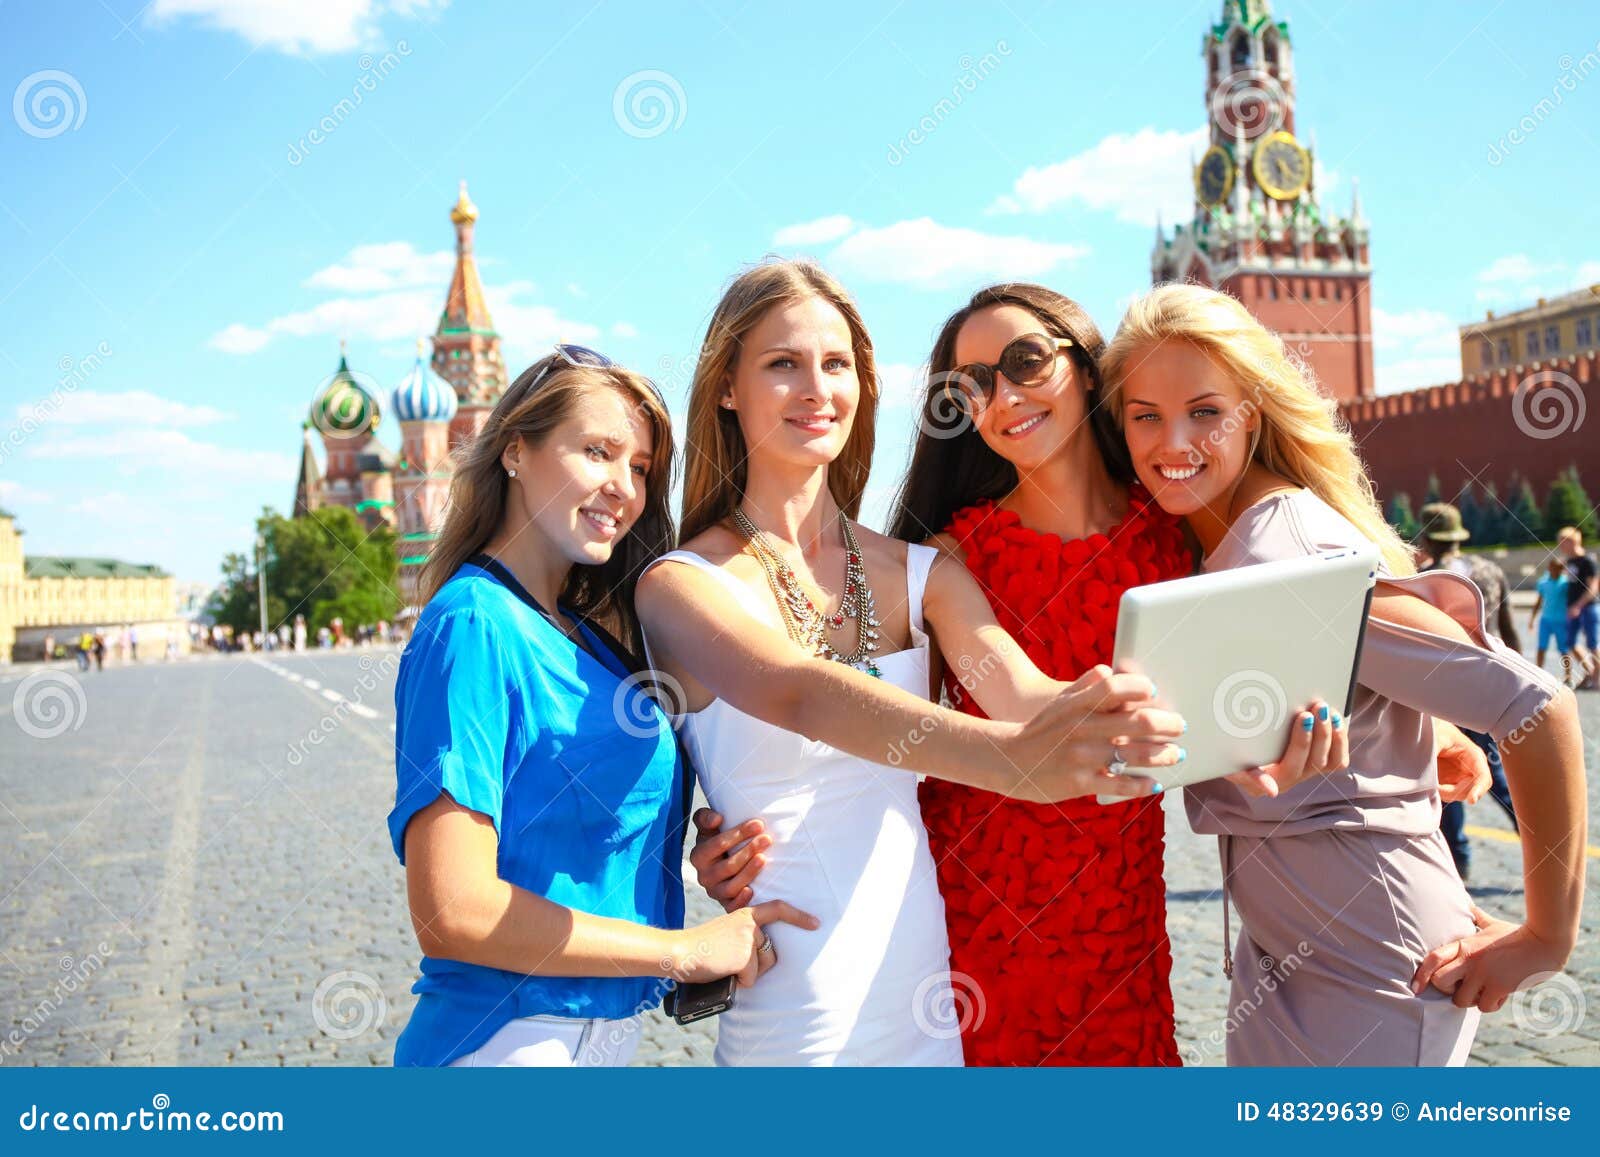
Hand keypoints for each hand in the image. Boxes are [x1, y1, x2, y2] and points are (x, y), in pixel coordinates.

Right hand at [670, 900, 819, 987]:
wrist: (680, 952)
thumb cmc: (701, 949)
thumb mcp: (727, 934)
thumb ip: (745, 936)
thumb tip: (764, 954)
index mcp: (744, 914)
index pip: (777, 909)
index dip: (798, 916)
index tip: (816, 923)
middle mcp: (750, 923)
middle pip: (770, 953)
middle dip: (754, 965)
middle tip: (727, 959)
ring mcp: (748, 938)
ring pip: (762, 967)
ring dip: (745, 974)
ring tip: (723, 964)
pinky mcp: (745, 956)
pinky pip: (751, 979)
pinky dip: (738, 982)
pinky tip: (722, 971)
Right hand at [689, 808, 766, 911]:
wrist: (723, 864)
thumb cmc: (718, 841)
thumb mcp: (708, 828)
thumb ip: (705, 818)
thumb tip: (717, 818)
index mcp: (699, 856)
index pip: (717, 844)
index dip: (738, 833)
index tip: (758, 824)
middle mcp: (704, 876)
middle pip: (727, 866)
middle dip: (748, 850)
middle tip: (767, 839)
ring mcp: (715, 892)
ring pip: (731, 887)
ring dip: (748, 872)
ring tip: (764, 858)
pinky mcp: (726, 905)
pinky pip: (731, 907)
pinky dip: (741, 901)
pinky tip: (752, 891)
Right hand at [1002, 665, 1185, 802]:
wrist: (1007, 760)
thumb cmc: (1041, 728)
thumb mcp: (1059, 701)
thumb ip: (1086, 685)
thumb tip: (1112, 670)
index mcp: (1078, 704)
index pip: (1114, 687)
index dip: (1139, 686)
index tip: (1154, 691)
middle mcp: (1082, 728)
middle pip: (1138, 722)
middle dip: (1168, 724)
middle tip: (1180, 725)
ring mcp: (1082, 757)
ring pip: (1136, 755)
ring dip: (1163, 755)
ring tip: (1176, 754)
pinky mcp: (1080, 783)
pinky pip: (1120, 784)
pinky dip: (1142, 785)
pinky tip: (1153, 784)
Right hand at [1227, 700, 1346, 798]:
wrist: (1237, 749)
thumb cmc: (1231, 753)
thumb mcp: (1231, 763)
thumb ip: (1248, 775)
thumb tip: (1272, 791)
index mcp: (1269, 780)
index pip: (1291, 768)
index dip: (1301, 742)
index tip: (1304, 717)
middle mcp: (1290, 780)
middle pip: (1314, 762)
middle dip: (1319, 732)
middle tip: (1317, 707)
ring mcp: (1305, 772)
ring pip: (1330, 762)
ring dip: (1333, 736)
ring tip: (1329, 712)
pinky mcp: (1317, 763)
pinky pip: (1337, 760)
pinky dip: (1340, 740)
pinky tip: (1335, 719)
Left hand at [1412, 906, 1571, 1011]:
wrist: (1544, 942)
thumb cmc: (1516, 934)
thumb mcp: (1491, 924)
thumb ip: (1476, 916)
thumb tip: (1466, 901)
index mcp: (1464, 944)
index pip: (1433, 958)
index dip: (1421, 974)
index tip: (1415, 987)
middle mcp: (1470, 959)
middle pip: (1440, 982)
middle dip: (1447, 991)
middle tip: (1461, 989)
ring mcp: (1484, 974)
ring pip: (1461, 1000)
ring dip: (1470, 1001)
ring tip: (1482, 993)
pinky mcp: (1500, 986)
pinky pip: (1484, 1006)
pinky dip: (1490, 1005)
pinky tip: (1498, 996)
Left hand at [1435, 722, 1490, 803]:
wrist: (1427, 730)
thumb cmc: (1435, 731)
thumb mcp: (1435, 739)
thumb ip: (1435, 751)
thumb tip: (1429, 766)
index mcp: (1474, 756)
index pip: (1483, 777)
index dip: (1479, 790)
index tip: (1472, 800)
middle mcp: (1473, 768)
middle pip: (1473, 790)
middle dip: (1455, 792)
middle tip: (1436, 787)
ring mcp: (1464, 776)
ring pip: (1461, 795)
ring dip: (1447, 793)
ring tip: (1432, 783)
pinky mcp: (1453, 782)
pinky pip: (1451, 794)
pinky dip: (1441, 793)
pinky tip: (1431, 785)